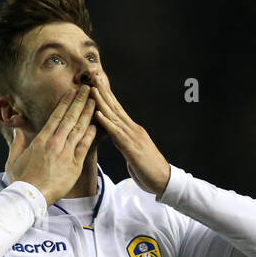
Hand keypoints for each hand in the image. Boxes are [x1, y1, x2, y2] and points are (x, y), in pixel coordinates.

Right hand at [6, 84, 98, 204]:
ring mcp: (65, 153)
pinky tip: (95, 124)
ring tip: (94, 101)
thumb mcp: (13, 159)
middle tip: (87, 89)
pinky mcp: (74, 165)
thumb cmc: (20, 180)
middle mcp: (55, 143)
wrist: (30, 197)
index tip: (72, 92)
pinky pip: (84, 146)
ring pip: (79, 129)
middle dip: (80, 101)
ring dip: (87, 113)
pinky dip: (90, 135)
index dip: (66, 102)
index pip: (56, 116)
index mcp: (41, 140)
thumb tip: (17, 130)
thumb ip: (17, 142)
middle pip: (70, 117)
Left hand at [89, 76, 170, 195]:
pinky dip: (107, 122)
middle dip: (103, 91)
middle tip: (93, 75)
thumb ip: (124, 142)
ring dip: (102, 102)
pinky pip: (117, 133)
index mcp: (132, 130)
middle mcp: (133, 129)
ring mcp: (133, 137)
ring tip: (92, 89)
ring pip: (114, 116)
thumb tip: (115, 137)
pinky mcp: (132, 148)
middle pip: (115, 107)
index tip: (96, 83)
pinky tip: (98, 113)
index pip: (117, 109)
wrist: (163, 180)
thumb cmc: (147, 169)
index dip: (106, 96)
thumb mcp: (132, 153)